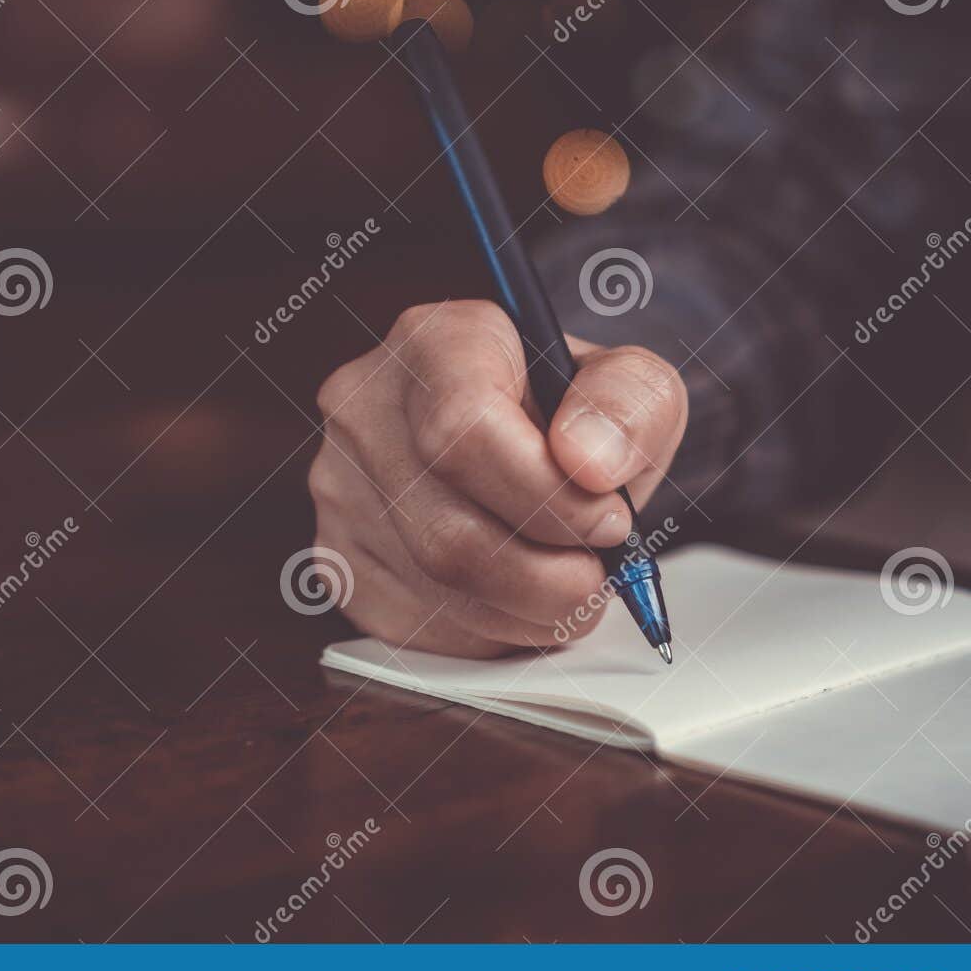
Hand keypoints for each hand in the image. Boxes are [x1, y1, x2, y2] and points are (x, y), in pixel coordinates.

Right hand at [309, 300, 687, 656]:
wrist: (523, 439)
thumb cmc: (572, 412)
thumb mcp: (630, 385)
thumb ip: (629, 406)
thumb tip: (590, 463)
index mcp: (436, 342)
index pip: (465, 432)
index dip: (548, 498)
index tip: (608, 520)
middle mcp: (368, 408)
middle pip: (449, 532)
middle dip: (547, 575)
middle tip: (599, 572)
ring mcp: (340, 487)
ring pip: (435, 588)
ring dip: (527, 610)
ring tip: (569, 583)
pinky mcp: (340, 558)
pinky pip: (417, 625)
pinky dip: (490, 629)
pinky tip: (518, 595)